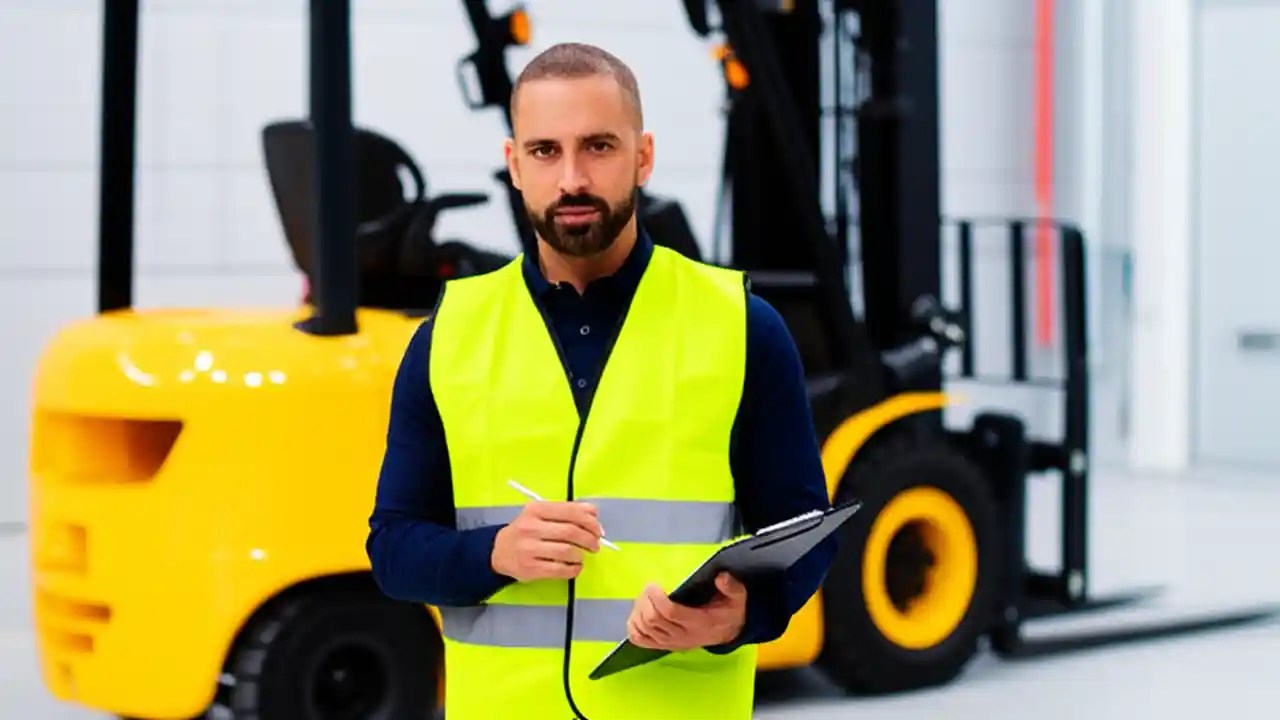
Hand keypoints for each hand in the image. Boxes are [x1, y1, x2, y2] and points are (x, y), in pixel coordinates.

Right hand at [491, 500, 603, 581]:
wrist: (499, 551)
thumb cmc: (526, 530)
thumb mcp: (541, 514)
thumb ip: (566, 511)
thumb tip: (592, 511)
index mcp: (536, 509)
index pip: (570, 511)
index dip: (589, 521)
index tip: (598, 529)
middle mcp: (530, 527)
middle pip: (570, 532)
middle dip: (589, 539)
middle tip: (595, 544)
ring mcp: (529, 549)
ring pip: (566, 551)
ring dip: (581, 555)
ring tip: (582, 556)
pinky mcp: (530, 569)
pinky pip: (559, 570)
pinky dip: (573, 569)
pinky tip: (575, 567)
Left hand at [627, 572, 747, 650]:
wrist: (728, 632)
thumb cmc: (729, 611)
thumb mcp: (737, 597)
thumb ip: (731, 587)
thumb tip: (721, 577)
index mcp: (699, 623)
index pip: (670, 613)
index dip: (657, 599)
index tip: (655, 585)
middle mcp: (682, 636)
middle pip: (653, 620)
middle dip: (646, 600)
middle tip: (650, 587)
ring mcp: (671, 643)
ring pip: (643, 629)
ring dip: (639, 610)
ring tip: (646, 597)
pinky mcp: (664, 646)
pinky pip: (640, 639)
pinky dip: (633, 626)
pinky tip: (639, 612)